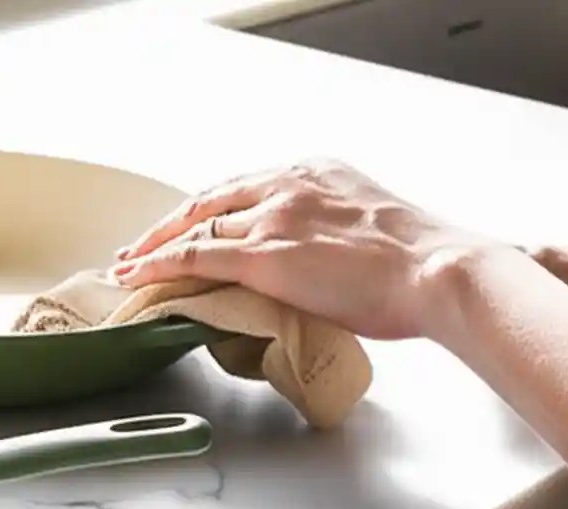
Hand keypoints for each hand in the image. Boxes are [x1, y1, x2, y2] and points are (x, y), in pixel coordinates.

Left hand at [109, 157, 495, 339]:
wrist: (440, 270)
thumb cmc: (422, 263)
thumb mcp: (369, 227)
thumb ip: (330, 232)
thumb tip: (314, 264)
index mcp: (314, 173)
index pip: (243, 187)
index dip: (208, 208)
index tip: (187, 223)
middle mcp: (287, 185)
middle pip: (208, 200)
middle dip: (168, 224)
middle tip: (138, 245)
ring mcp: (273, 218)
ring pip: (195, 227)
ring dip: (153, 248)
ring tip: (126, 267)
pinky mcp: (264, 254)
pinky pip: (194, 257)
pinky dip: (157, 265)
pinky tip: (134, 276)